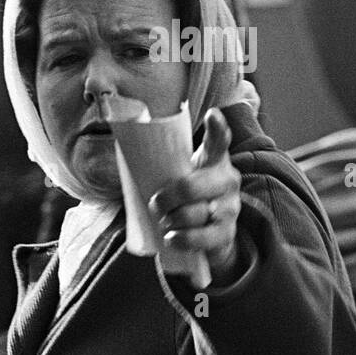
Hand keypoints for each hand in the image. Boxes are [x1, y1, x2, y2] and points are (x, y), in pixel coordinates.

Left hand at [148, 108, 242, 285]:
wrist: (209, 233)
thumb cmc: (188, 196)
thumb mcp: (180, 174)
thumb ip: (165, 162)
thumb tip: (125, 144)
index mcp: (214, 160)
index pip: (218, 141)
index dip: (217, 128)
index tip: (212, 114)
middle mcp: (227, 180)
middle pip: (193, 186)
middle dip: (168, 198)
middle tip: (155, 204)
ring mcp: (230, 207)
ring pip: (195, 213)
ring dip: (173, 220)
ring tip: (165, 222)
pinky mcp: (227, 232)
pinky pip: (202, 237)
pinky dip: (183, 239)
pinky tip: (172, 238)